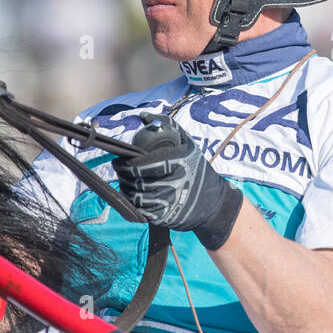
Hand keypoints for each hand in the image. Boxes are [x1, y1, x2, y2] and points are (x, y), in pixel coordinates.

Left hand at [114, 114, 243, 250]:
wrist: (213, 203)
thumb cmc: (197, 168)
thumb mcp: (188, 144)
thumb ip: (167, 126)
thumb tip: (143, 116)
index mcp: (177, 162)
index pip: (141, 164)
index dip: (126, 164)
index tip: (119, 161)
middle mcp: (173, 182)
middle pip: (135, 180)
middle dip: (124, 175)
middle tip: (120, 170)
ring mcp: (168, 201)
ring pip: (135, 196)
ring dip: (127, 189)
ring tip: (126, 181)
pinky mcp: (165, 216)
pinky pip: (141, 210)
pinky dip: (134, 203)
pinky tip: (134, 195)